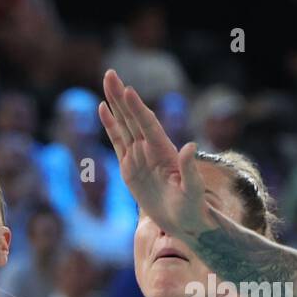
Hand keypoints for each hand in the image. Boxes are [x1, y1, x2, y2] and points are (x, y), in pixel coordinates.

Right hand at [98, 69, 209, 237]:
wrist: (185, 222)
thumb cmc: (193, 208)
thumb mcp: (193, 192)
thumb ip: (191, 170)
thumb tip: (191, 146)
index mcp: (164, 152)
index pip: (148, 125)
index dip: (138, 109)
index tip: (128, 90)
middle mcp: (151, 149)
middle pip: (133, 117)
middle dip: (121, 96)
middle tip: (110, 73)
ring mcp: (139, 156)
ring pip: (124, 124)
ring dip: (115, 104)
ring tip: (107, 81)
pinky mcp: (129, 166)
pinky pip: (117, 141)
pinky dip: (110, 125)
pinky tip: (103, 109)